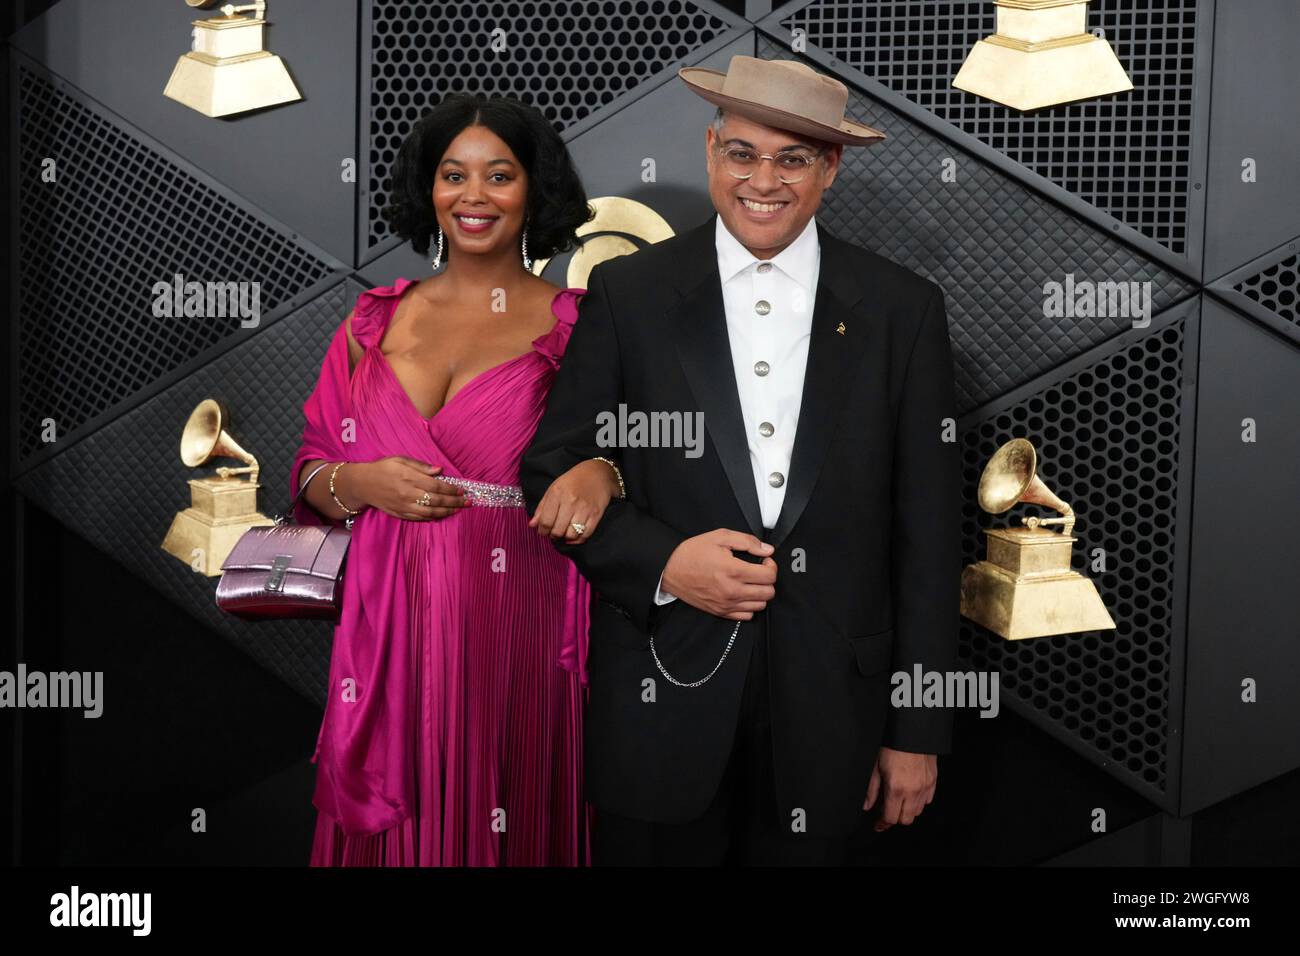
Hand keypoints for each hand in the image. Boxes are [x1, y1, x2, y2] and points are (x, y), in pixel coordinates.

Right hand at [343, 456, 466, 520]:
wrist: (361, 484)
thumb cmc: (382, 469)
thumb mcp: (400, 460)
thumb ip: (420, 466)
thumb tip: (439, 470)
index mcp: (408, 478)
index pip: (436, 486)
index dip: (451, 489)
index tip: (462, 490)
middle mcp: (407, 494)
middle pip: (436, 500)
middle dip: (454, 502)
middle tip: (467, 502)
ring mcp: (403, 506)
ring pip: (430, 512)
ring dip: (446, 512)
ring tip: (458, 510)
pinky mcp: (399, 514)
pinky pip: (419, 518)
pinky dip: (432, 518)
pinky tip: (441, 515)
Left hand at [529, 459, 620, 542]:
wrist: (598, 473)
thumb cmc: (573, 481)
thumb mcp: (554, 489)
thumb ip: (542, 507)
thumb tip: (532, 525)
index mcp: (557, 493)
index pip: (545, 521)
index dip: (542, 531)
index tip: (543, 531)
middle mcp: (571, 501)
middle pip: (558, 530)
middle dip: (553, 535)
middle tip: (553, 533)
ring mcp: (584, 508)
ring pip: (571, 535)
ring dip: (565, 537)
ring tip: (564, 533)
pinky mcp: (596, 514)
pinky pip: (585, 534)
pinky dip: (578, 539)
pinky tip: (574, 535)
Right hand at [659, 529, 775, 620]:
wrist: (669, 569)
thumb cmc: (692, 552)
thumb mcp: (719, 537)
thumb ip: (747, 541)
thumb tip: (767, 550)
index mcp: (733, 571)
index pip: (769, 576)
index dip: (771, 566)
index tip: (764, 560)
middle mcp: (732, 591)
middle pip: (768, 592)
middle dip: (768, 579)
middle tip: (758, 570)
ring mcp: (726, 604)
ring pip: (760, 605)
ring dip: (760, 593)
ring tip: (750, 582)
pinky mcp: (720, 612)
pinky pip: (746, 616)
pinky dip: (749, 606)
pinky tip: (742, 593)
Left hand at [863, 747, 936, 830]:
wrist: (911, 732)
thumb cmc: (892, 746)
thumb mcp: (876, 767)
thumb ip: (871, 790)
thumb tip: (866, 805)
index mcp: (896, 788)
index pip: (890, 818)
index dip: (882, 823)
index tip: (878, 824)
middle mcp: (912, 791)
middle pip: (906, 819)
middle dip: (895, 817)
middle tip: (886, 809)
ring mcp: (925, 787)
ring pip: (918, 812)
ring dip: (907, 810)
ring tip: (898, 799)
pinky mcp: (933, 781)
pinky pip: (927, 800)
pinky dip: (919, 801)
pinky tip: (910, 793)